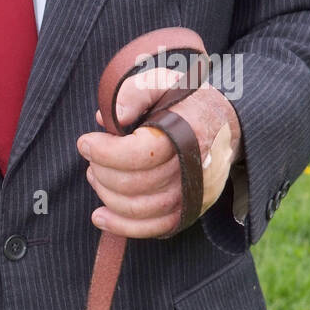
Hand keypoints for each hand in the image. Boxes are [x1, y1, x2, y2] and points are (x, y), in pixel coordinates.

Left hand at [76, 68, 241, 237]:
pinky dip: (122, 227)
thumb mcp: (162, 81)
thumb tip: (110, 118)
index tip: (85, 142)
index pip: (141, 154)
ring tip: (95, 175)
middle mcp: (195, 168)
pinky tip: (100, 216)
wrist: (224, 123)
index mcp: (189, 132)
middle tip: (91, 156)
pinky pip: (154, 229)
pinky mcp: (189, 211)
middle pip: (134, 184)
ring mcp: (193, 194)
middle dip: (102, 171)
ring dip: (106, 194)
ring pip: (139, 209)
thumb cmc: (185, 101)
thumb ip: (135, 92)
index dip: (105, 152)